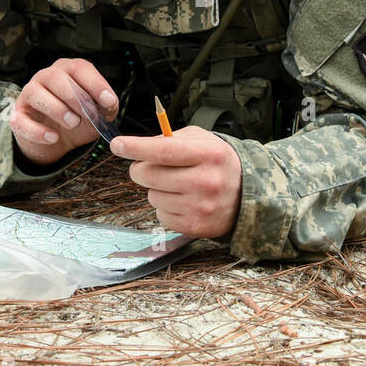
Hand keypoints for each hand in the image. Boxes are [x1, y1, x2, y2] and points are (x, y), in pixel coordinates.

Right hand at [10, 58, 117, 165]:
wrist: (60, 141)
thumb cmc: (80, 118)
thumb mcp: (99, 113)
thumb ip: (106, 105)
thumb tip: (108, 101)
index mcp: (68, 71)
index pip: (79, 68)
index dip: (94, 83)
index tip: (108, 101)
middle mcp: (46, 78)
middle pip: (54, 76)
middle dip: (73, 96)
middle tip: (88, 114)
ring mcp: (29, 96)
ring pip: (34, 92)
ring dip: (56, 108)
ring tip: (73, 123)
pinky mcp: (17, 116)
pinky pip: (21, 120)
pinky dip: (37, 131)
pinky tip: (53, 137)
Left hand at [110, 126, 242, 237]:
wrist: (247, 194)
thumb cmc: (218, 163)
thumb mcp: (202, 140)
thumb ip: (171, 139)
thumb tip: (140, 146)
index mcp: (207, 154)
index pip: (163, 151)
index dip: (136, 148)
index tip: (118, 145)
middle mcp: (204, 181)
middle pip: (150, 175)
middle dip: (140, 170)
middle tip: (147, 167)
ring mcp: (200, 206)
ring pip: (152, 196)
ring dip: (156, 190)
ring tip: (176, 185)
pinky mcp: (195, 226)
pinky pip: (160, 215)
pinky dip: (165, 208)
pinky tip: (182, 201)